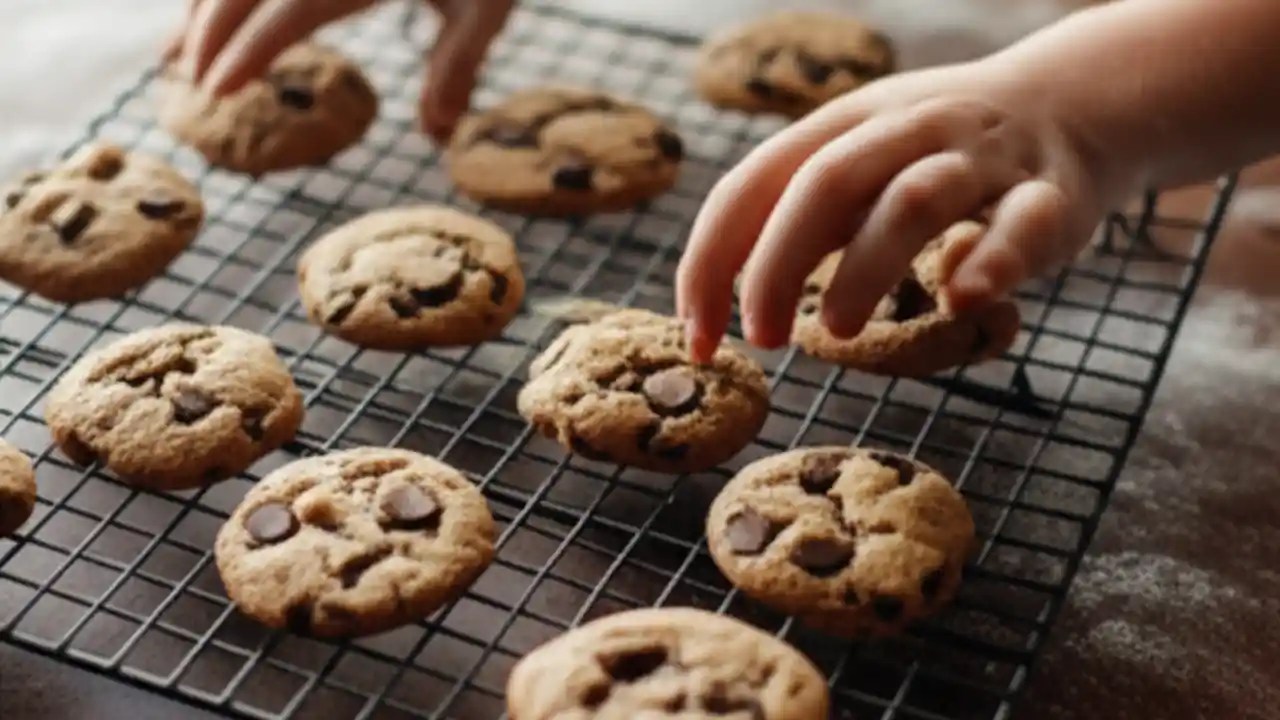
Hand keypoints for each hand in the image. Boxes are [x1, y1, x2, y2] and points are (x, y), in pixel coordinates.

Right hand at [164, 0, 512, 141]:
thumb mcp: (488, 5)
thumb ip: (458, 64)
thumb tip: (436, 136)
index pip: (292, 10)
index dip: (249, 50)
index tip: (214, 89)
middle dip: (209, 28)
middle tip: (189, 79)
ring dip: (207, 2)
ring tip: (181, 49)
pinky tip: (211, 8)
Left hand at [675, 58, 1136, 362]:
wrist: (1079, 96)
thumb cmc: (940, 155)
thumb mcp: (860, 165)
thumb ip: (801, 221)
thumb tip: (718, 300)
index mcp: (846, 123)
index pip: (754, 183)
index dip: (712, 259)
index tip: (697, 335)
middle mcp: (907, 128)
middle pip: (825, 183)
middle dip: (777, 263)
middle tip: (761, 338)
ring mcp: (981, 159)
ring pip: (914, 200)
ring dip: (865, 268)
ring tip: (838, 332)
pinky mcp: (1052, 194)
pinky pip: (1023, 224)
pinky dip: (991, 261)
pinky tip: (963, 300)